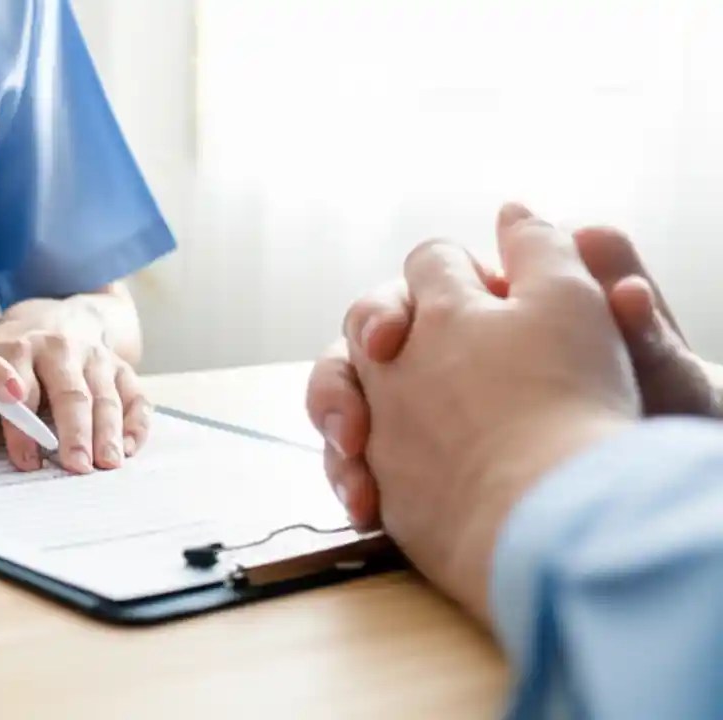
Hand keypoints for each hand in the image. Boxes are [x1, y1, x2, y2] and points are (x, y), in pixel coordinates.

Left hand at [0, 301, 150, 473]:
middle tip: (77, 466)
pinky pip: (135, 395)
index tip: (27, 461)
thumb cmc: (7, 359)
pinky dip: (136, 423)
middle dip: (75, 431)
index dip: (23, 428)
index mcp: (19, 348)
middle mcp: (60, 348)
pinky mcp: (121, 367)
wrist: (51, 318)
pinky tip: (130, 448)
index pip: (22, 390)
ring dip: (108, 432)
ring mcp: (95, 357)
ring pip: (105, 396)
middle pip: (71, 392)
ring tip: (107, 464)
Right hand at [346, 204, 638, 620]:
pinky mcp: (395, 467)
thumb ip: (554, 262)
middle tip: (359, 398)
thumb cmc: (600, 419)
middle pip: (363, 334)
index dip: (399, 303)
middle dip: (347, 360)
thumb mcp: (589, 326)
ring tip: (352, 450)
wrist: (588, 519)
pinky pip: (349, 460)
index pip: (423, 279)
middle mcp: (437, 352)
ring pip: (342, 392)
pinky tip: (365, 504)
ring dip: (334, 412)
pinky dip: (346, 475)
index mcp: (479, 309)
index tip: (396, 336)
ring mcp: (409, 411)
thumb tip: (514, 211)